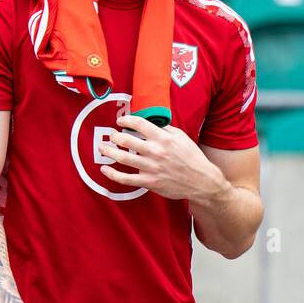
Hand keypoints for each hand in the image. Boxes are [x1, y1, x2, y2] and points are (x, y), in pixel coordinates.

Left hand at [100, 113, 226, 205]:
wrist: (201, 181)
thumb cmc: (192, 158)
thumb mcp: (181, 137)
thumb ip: (165, 129)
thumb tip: (151, 122)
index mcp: (163, 138)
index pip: (139, 124)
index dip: (126, 120)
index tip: (120, 121)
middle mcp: (155, 151)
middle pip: (126, 140)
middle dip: (114, 136)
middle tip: (111, 135)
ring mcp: (151, 168)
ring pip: (123, 158)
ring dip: (109, 152)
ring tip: (102, 148)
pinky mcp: (149, 182)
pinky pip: (126, 179)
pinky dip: (112, 174)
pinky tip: (105, 169)